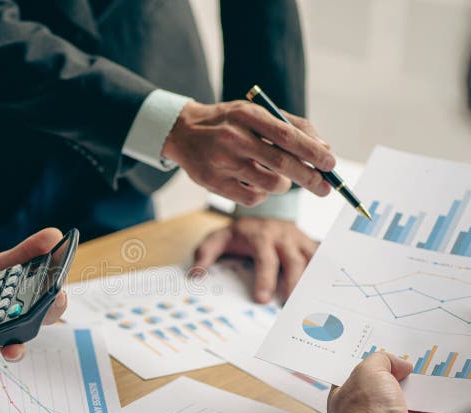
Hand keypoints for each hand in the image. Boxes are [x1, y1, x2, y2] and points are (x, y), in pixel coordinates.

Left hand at [0, 228, 67, 370]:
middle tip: (12, 348)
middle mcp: (7, 332)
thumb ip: (27, 252)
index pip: (48, 312)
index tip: (58, 296)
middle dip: (15, 351)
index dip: (56, 306)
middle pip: (17, 346)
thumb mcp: (5, 264)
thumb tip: (54, 234)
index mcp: (24, 311)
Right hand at [163, 100, 334, 205]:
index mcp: (246, 115)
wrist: (182, 132)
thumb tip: (325, 148)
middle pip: (281, 163)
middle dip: (309, 178)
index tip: (331, 163)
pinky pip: (252, 198)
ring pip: (269, 184)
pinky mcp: (213, 183)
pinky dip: (263, 195)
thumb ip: (291, 126)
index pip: (287, 135)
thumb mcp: (255, 114)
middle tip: (325, 188)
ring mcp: (221, 162)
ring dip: (284, 186)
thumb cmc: (228, 122)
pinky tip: (257, 184)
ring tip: (281, 180)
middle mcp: (233, 138)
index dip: (312, 151)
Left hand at [192, 217, 316, 302]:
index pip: (265, 259)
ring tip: (313, 304)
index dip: (264, 279)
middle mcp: (283, 236)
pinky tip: (330, 292)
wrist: (262, 212)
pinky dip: (327, 273)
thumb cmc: (239, 233)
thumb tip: (195, 275)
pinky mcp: (310, 244)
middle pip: (293, 261)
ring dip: (313, 281)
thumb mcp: (218, 238)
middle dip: (293, 284)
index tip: (262, 300)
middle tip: (290, 308)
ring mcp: (300, 239)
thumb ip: (205, 254)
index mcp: (260, 236)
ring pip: (312, 260)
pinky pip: (323, 258)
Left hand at [328, 351, 448, 412]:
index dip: (370, 368)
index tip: (382, 360)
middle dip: (397, 378)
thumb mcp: (368, 370)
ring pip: (407, 400)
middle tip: (404, 370)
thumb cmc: (368, 409)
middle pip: (385, 387)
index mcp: (344, 398)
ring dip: (417, 390)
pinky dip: (434, 405)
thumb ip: (381, 359)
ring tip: (419, 382)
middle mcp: (364, 412)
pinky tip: (435, 394)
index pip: (356, 378)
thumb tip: (402, 366)